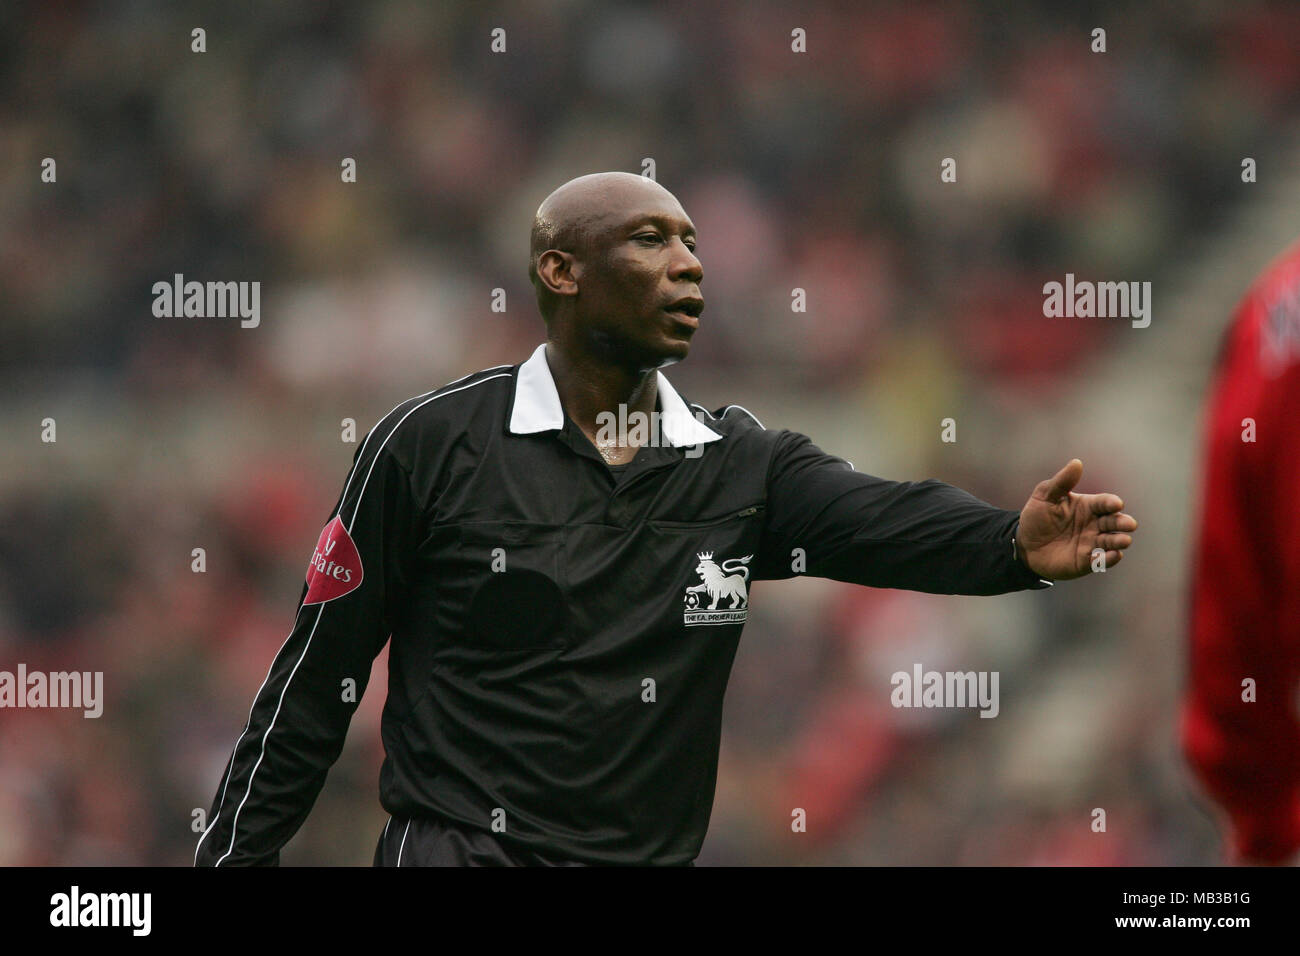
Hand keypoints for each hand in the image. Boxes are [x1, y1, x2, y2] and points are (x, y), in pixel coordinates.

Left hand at [1015, 459, 1136, 580]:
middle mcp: (1094, 524)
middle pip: (1113, 522)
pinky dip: (1109, 558)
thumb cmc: (1037, 518)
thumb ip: (1061, 482)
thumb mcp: (1044, 497)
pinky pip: (1101, 560)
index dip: (1111, 503)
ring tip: (1124, 540)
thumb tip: (1077, 463)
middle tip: (1129, 524)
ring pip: (1112, 541)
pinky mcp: (1086, 561)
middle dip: (1123, 523)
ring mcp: (1092, 543)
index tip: (1116, 503)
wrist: (1025, 545)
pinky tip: (1114, 555)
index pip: (1104, 503)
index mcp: (1087, 506)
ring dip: (1119, 541)